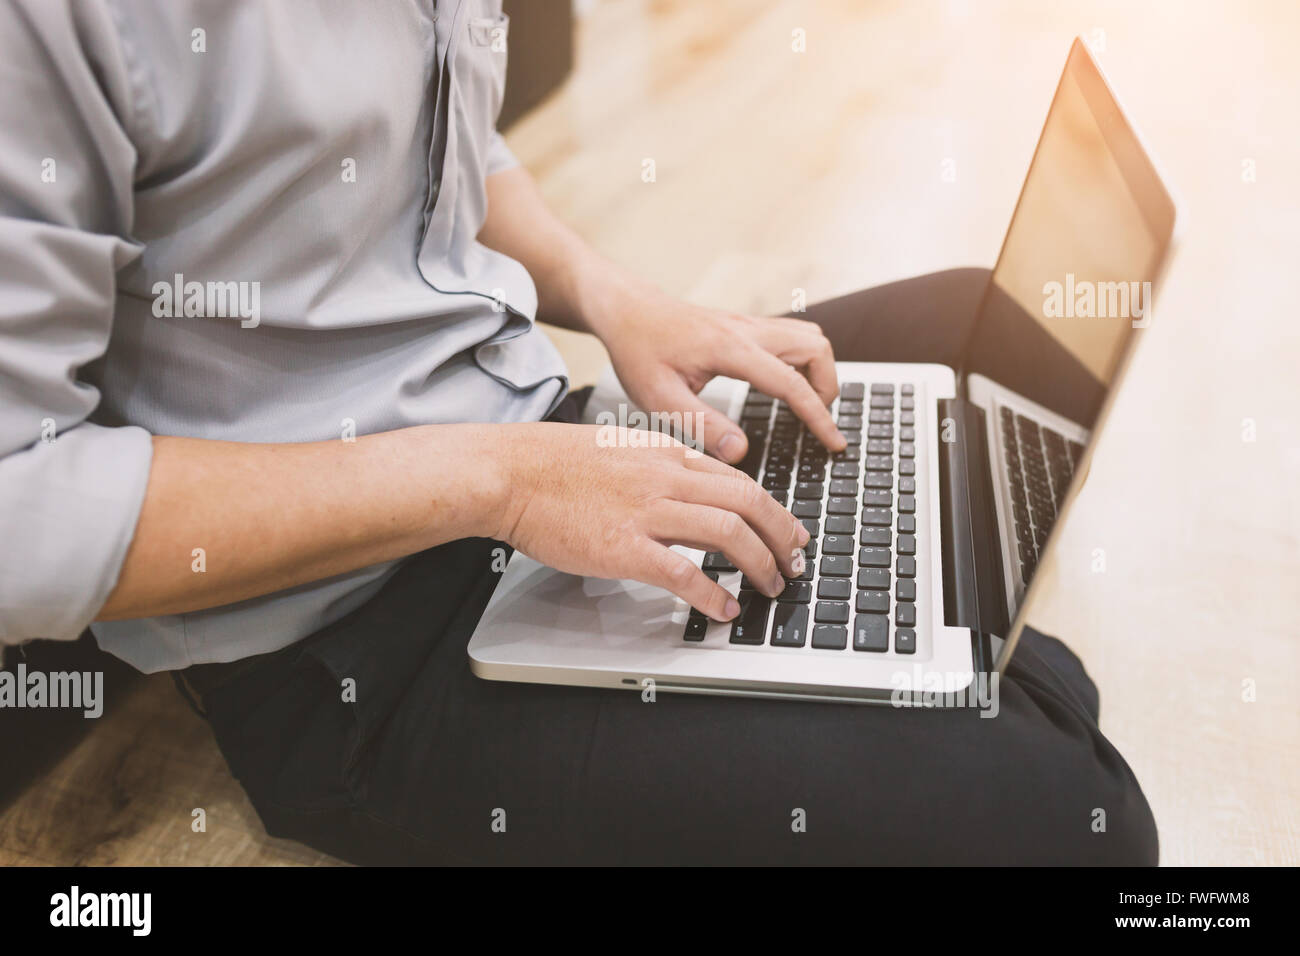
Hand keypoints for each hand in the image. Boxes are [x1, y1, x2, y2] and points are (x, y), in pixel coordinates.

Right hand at [492, 423, 810, 620]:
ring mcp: (646, 511)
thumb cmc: (552, 464)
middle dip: (782, 537)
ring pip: (728, 532)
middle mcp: (665, 477)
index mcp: (667, 453)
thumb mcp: (620, 449)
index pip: (739, 480)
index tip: (789, 532)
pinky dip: (712, 594)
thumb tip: (688, 493)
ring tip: (770, 587)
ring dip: (759, 564)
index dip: (774, 511)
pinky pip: (683, 572)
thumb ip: (658, 468)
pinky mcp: (623, 546)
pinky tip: (724, 609)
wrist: (509, 471)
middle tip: (794, 564)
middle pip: (748, 502)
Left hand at [590, 278, 846, 463]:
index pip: (792, 383)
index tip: (834, 443)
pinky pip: (791, 335)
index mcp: (730, 349)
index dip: (818, 417)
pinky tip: (786, 384)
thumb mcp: (659, 397)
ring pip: (808, 337)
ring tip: (807, 406)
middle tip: (817, 422)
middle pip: (816, 348)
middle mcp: (747, 330)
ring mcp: (748, 323)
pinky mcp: (744, 324)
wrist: (625, 310)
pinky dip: (802, 360)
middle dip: (827, 388)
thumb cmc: (637, 350)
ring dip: (818, 370)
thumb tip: (739, 452)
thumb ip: (701, 425)